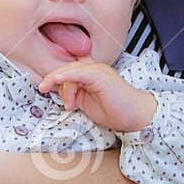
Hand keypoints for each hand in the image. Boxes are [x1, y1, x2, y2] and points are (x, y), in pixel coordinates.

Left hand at [35, 61, 157, 132]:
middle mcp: (94, 68)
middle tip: (65, 104)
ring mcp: (97, 70)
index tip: (47, 91)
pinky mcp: (99, 75)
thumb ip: (73, 95)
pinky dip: (65, 76)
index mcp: (91, 73)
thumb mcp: (86, 103)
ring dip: (64, 89)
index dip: (55, 80)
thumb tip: (60, 93)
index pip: (66, 70)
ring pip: (69, 71)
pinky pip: (77, 72)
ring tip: (71, 104)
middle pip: (65, 69)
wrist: (136, 116)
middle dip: (57, 85)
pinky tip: (57, 79)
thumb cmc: (116, 111)